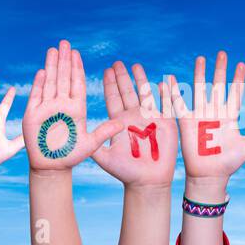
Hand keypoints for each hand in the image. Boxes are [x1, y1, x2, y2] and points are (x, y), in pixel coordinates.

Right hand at [21, 40, 122, 172]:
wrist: (52, 167)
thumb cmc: (71, 156)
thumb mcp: (91, 144)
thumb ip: (104, 132)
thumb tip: (122, 123)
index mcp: (76, 108)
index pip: (77, 83)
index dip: (76, 68)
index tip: (77, 53)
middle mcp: (61, 105)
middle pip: (63, 78)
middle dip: (64, 60)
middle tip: (65, 42)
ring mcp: (47, 108)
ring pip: (50, 82)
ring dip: (51, 66)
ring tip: (52, 49)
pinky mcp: (33, 114)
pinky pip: (37, 95)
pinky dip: (39, 84)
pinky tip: (41, 71)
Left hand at [92, 61, 177, 186]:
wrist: (146, 182)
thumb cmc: (125, 172)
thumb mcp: (105, 157)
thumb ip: (94, 143)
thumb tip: (78, 133)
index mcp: (119, 121)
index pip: (114, 98)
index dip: (110, 84)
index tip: (107, 69)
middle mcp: (134, 117)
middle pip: (128, 92)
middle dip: (123, 77)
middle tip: (118, 62)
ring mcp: (150, 119)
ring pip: (145, 94)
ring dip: (141, 80)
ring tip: (137, 66)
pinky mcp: (166, 124)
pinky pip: (167, 105)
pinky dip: (166, 93)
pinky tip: (165, 81)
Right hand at [172, 52, 244, 179]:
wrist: (210, 176)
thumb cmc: (229, 163)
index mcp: (230, 117)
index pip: (234, 93)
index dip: (237, 79)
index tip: (241, 64)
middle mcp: (215, 113)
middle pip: (218, 86)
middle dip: (220, 70)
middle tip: (222, 53)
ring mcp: (200, 116)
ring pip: (200, 89)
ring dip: (199, 74)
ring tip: (201, 58)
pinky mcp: (186, 122)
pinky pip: (179, 104)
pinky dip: (174, 92)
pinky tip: (171, 78)